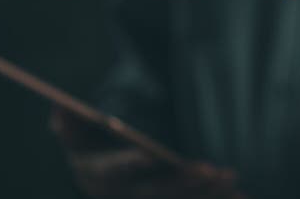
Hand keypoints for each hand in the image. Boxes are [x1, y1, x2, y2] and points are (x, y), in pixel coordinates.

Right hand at [50, 107, 244, 198]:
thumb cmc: (91, 145)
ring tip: (230, 177)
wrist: (103, 175)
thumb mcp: (75, 132)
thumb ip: (69, 123)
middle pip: (155, 194)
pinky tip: (238, 195)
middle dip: (183, 183)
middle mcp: (123, 198)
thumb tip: (60, 109)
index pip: (114, 173)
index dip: (131, 164)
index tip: (150, 154)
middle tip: (209, 169)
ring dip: (206, 195)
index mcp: (98, 178)